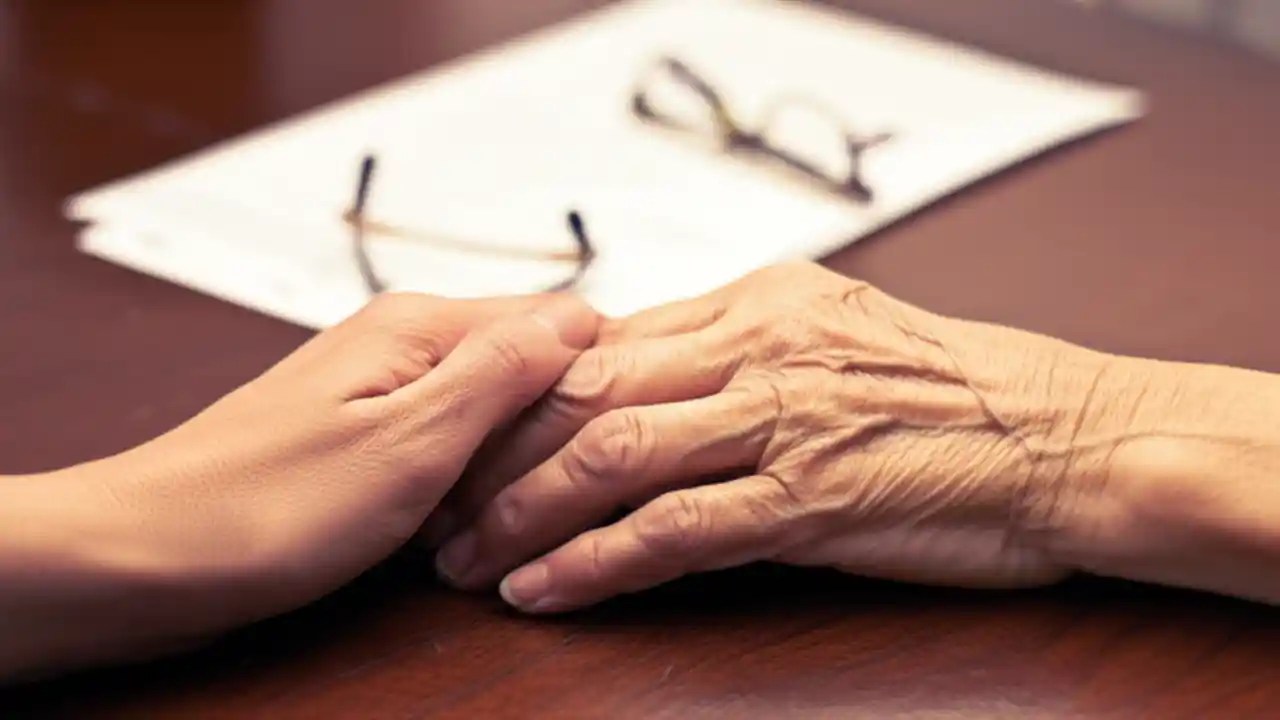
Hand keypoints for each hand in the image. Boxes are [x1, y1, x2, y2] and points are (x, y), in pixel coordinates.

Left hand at [4, 292, 595, 674]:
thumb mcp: (409, 444)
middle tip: (519, 498)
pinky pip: (447, 443)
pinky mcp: (365, 429)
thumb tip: (578, 316)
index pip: (562, 319)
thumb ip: (500, 373)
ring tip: (473, 519)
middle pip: (529, 366)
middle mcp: (404, 340)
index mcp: (421, 325)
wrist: (148, 557)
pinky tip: (443, 524)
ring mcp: (382, 384)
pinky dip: (460, 484)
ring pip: (492, 411)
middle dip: (546, 433)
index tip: (590, 445)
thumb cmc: (264, 508)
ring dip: (502, 466)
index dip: (594, 382)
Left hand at [427, 262, 1136, 611]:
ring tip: (466, 557)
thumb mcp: (839, 335)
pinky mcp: (810, 497)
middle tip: (431, 500)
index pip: (602, 340)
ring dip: (524, 510)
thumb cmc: (957, 394)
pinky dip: (598, 560)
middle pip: (583, 390)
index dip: (517, 394)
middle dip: (493, 451)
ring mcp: (781, 419)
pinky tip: (547, 588)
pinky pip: (678, 530)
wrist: (1067, 439)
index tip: (464, 436)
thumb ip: (741, 348)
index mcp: (758, 301)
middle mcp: (757, 346)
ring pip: (612, 454)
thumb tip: (647, 370)